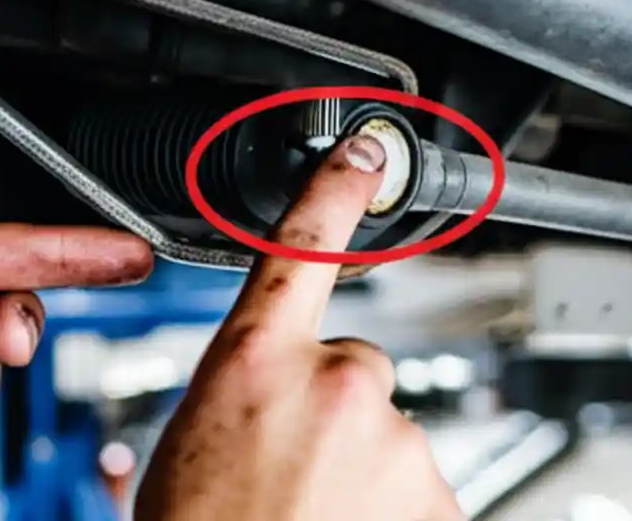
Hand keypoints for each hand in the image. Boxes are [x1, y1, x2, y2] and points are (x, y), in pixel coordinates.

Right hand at [135, 135, 461, 520]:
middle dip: (332, 411)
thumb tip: (268, 392)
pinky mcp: (441, 497)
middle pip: (355, 368)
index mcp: (256, 362)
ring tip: (311, 516)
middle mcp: (338, 385)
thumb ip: (244, 394)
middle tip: (289, 473)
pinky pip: (418, 489)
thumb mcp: (190, 447)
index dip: (336, 188)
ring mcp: (397, 443)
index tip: (368, 148)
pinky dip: (393, 511)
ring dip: (361, 470)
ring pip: (388, 436)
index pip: (302, 247)